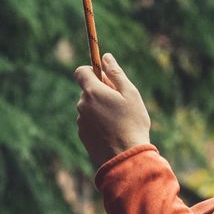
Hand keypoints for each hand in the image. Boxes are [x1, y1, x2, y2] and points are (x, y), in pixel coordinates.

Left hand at [74, 52, 151, 168]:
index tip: (104, 77)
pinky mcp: (82, 135)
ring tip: (118, 120)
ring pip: (89, 107)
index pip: (80, 72)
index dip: (91, 71)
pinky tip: (112, 132)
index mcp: (92, 92)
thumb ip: (116, 73)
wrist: (126, 157)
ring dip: (100, 108)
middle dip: (100, 92)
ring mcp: (80, 121)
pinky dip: (98, 123)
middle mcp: (82, 105)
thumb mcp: (130, 93)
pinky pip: (89, 122)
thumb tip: (106, 57)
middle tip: (120, 103)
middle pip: (87, 91)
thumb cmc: (132, 123)